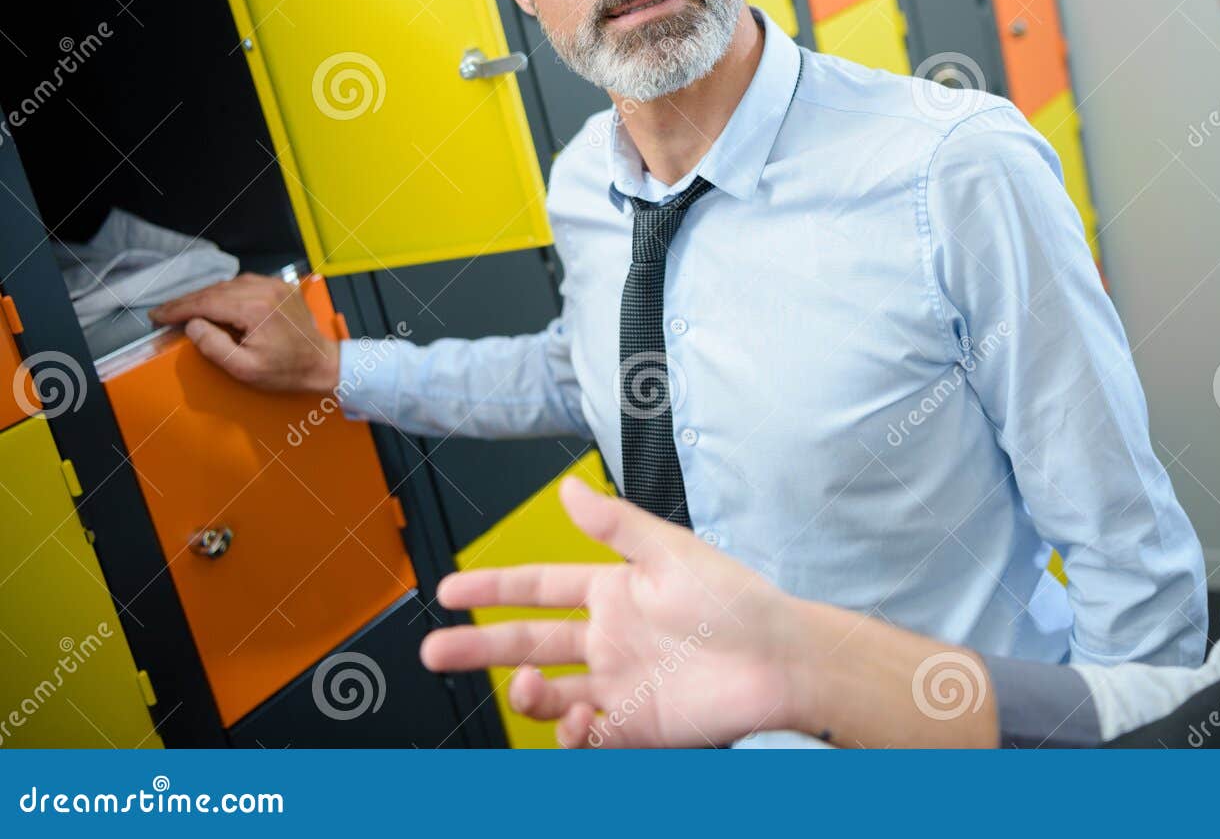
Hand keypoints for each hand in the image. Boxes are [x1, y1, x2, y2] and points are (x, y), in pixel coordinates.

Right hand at [149, 273, 340, 393]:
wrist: (322, 363)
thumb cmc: (285, 371)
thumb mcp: (244, 369)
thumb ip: (213, 346)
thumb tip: (192, 325)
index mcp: (254, 308)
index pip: (205, 302)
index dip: (177, 309)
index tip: (156, 315)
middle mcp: (264, 289)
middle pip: (213, 291)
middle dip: (186, 302)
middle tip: (163, 313)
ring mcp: (274, 285)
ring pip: (227, 284)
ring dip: (204, 296)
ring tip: (183, 309)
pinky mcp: (280, 286)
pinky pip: (244, 284)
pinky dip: (224, 292)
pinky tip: (213, 303)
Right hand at [420, 476, 802, 747]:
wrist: (780, 659)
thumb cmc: (737, 600)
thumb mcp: (671, 550)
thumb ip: (614, 523)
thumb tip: (567, 487)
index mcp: (613, 591)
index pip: (538, 587)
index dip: (493, 589)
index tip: (450, 590)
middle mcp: (609, 638)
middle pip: (527, 642)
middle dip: (478, 647)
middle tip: (435, 650)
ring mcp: (618, 683)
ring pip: (546, 692)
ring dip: (524, 691)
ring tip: (527, 682)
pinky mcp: (634, 724)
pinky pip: (582, 735)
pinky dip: (566, 733)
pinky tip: (573, 718)